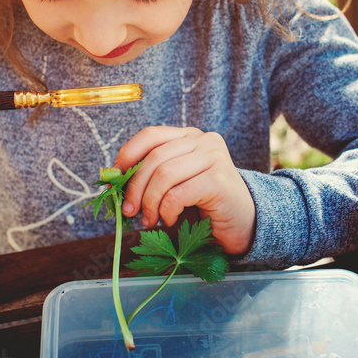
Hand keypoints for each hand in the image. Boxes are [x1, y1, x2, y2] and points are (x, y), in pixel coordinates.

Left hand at [114, 126, 255, 254]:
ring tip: (150, 219)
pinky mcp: (219, 180)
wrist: (244, 222)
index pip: (151, 135)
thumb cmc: (204, 204)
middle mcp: (204, 140)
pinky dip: (167, 211)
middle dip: (135, 188)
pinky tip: (171, 220)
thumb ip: (150, 176)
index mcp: (189, 136)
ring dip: (150, 203)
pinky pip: (178, 194)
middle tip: (130, 211)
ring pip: (164, 176)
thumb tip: (113, 180)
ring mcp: (214, 158)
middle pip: (154, 158)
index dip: (128, 155)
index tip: (116, 180)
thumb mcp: (174, 184)